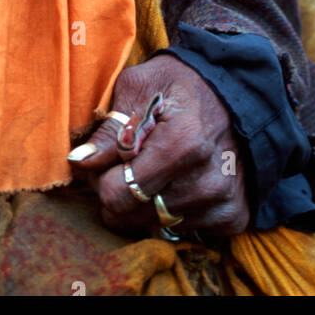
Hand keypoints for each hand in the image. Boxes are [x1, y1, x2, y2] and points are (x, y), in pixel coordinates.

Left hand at [69, 54, 249, 237]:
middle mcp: (207, 181)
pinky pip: (184, 231)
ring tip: (156, 166)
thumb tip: (79, 163)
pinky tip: (180, 180)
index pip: (117, 193)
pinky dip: (174, 210)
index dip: (100, 177)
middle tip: (128, 163)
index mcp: (182, 144)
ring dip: (147, 201)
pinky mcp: (234, 216)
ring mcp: (222, 202)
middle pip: (132, 216)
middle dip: (120, 192)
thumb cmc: (179, 84)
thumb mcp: (138, 87)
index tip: (106, 158)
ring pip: (155, 225)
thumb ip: (110, 128)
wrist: (235, 92)